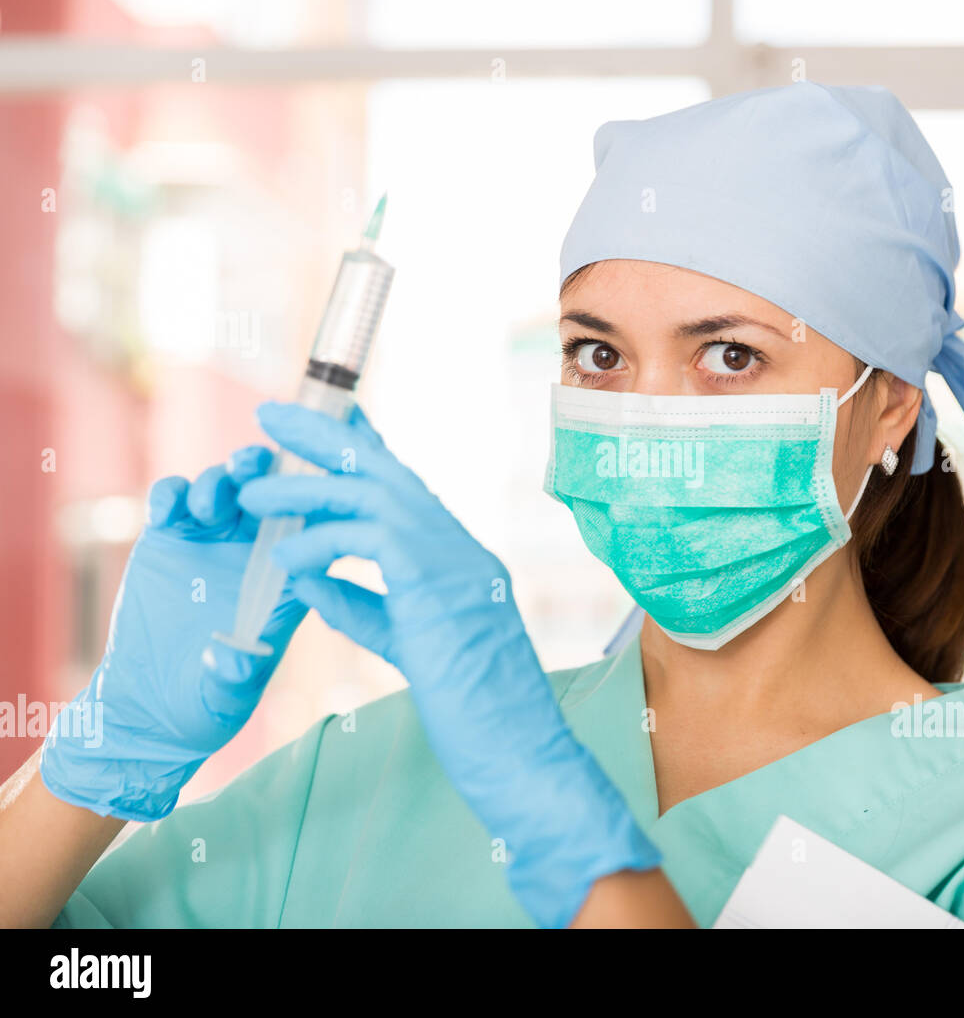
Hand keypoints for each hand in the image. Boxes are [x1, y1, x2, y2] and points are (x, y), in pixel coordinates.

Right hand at [39, 447, 308, 821]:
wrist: (150, 705)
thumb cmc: (206, 702)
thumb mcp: (226, 694)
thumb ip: (234, 673)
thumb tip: (232, 659)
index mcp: (292, 578)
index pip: (322, 525)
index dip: (326, 494)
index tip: (325, 476)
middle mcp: (258, 550)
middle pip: (277, 491)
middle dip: (272, 470)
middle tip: (257, 467)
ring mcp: (213, 539)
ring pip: (228, 485)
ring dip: (223, 479)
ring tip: (212, 506)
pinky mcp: (168, 537)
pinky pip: (173, 499)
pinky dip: (171, 494)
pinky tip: (166, 512)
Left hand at [240, 401, 660, 926]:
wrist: (517, 746)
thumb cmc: (472, 707)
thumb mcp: (407, 645)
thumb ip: (363, 607)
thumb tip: (311, 577)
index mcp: (456, 555)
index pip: (404, 485)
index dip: (363, 445)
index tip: (328, 415)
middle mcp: (459, 545)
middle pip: (385, 470)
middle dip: (325, 436)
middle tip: (271, 412)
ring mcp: (454, 561)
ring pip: (371, 497)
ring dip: (305, 490)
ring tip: (251, 495)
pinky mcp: (437, 585)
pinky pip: (367, 543)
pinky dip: (319, 545)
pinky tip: (286, 562)